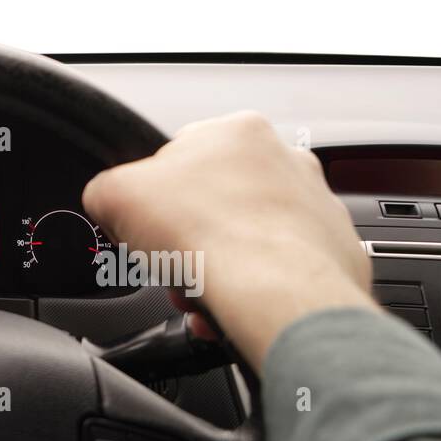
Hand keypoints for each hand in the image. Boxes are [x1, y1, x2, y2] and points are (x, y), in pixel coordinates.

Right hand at [82, 111, 375, 371]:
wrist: (276, 294)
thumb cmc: (209, 236)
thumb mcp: (114, 195)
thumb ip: (104, 188)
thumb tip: (107, 200)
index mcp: (238, 130)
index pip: (182, 157)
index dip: (156, 198)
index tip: (148, 226)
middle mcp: (287, 159)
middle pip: (217, 201)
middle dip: (190, 237)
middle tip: (172, 265)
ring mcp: (317, 206)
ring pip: (250, 238)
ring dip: (220, 267)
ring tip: (200, 296)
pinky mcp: (336, 251)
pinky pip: (283, 270)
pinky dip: (256, 290)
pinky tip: (231, 310)